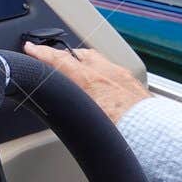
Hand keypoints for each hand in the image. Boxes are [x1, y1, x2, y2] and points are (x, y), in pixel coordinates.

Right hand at [23, 44, 150, 123]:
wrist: (151, 133)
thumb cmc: (120, 130)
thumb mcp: (83, 117)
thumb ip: (69, 105)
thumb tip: (59, 107)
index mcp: (87, 79)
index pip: (58, 59)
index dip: (41, 53)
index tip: (31, 48)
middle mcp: (104, 72)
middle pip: (80, 54)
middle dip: (68, 56)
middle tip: (57, 61)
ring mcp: (121, 75)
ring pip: (99, 61)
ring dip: (88, 64)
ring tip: (82, 75)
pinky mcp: (134, 82)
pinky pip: (114, 72)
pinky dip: (105, 75)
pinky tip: (105, 88)